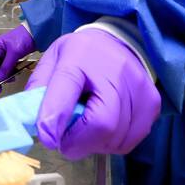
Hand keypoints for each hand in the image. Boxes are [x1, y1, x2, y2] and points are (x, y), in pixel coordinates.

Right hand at [0, 24, 34, 83]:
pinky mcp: (13, 57)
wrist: (37, 33)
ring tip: (11, 79)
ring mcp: (6, 54)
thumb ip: (6, 66)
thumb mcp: (14, 52)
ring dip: (5, 75)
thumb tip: (1, 77)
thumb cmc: (24, 37)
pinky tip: (14, 75)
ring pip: (2, 69)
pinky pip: (9, 68)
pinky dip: (11, 72)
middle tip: (0, 87)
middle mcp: (0, 51)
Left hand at [25, 26, 160, 159]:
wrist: (120, 40)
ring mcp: (138, 88)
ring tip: (86, 128)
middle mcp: (115, 71)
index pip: (68, 85)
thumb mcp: (52, 62)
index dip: (55, 116)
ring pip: (117, 138)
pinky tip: (105, 127)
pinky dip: (113, 143)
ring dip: (95, 144)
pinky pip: (130, 141)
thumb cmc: (82, 55)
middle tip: (66, 139)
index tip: (47, 138)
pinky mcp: (152, 104)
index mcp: (80, 56)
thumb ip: (38, 90)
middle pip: (102, 123)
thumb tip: (32, 124)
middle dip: (78, 142)